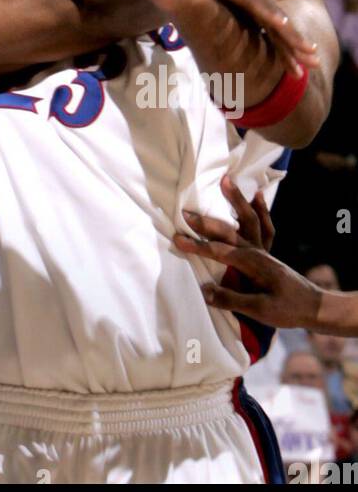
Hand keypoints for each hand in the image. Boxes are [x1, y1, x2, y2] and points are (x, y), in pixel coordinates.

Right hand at [174, 175, 322, 329]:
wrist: (315, 308)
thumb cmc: (288, 310)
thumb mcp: (259, 310)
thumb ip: (231, 299)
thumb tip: (204, 290)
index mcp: (252, 264)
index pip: (218, 251)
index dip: (196, 245)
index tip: (176, 239)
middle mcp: (257, 251)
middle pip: (228, 230)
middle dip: (206, 221)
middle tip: (186, 212)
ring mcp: (264, 250)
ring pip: (248, 219)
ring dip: (236, 200)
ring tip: (226, 181)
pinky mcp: (268, 252)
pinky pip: (265, 225)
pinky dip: (261, 209)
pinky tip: (257, 195)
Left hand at [186, 0, 320, 78]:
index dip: (267, 10)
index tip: (281, 23)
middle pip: (275, 15)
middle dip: (292, 34)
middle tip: (309, 51)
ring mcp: (260, 6)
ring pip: (280, 29)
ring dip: (296, 47)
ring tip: (312, 64)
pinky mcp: (261, 18)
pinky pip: (277, 37)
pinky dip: (287, 53)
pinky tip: (297, 71)